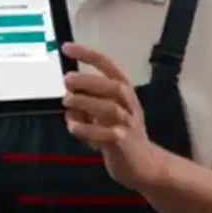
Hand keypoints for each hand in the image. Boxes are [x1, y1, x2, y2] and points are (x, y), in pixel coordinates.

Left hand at [61, 42, 164, 190]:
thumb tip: (69, 97)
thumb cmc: (121, 135)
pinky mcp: (124, 142)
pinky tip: (73, 126)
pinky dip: (87, 129)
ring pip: (109, 108)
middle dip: (88, 80)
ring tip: (68, 103)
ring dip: (85, 103)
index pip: (108, 65)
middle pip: (112, 86)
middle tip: (67, 80)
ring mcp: (128, 123)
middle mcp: (128, 104)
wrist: (145, 165)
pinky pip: (106, 134)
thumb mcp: (103, 115)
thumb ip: (87, 105)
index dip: (87, 54)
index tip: (67, 47)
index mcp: (124, 92)